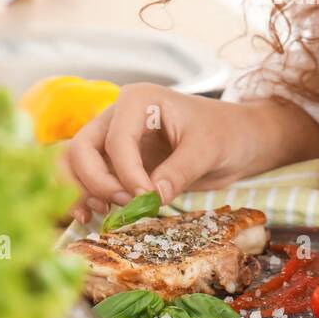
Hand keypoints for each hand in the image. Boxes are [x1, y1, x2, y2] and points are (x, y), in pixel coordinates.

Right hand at [59, 85, 318, 222]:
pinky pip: (91, 180)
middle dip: (96, 181)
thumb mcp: (209, 149)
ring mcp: (115, 141)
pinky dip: (88, 197)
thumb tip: (152, 197)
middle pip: (82, 149)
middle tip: (124, 205)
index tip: (146, 198)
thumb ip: (180, 170)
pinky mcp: (119, 164)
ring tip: (102, 215)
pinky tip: (94, 216)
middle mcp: (119, 117)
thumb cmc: (227, 132)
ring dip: (84, 191)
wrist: (239, 141)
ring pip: (79, 165)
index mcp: (139, 101)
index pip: (116, 139)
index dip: (126, 173)